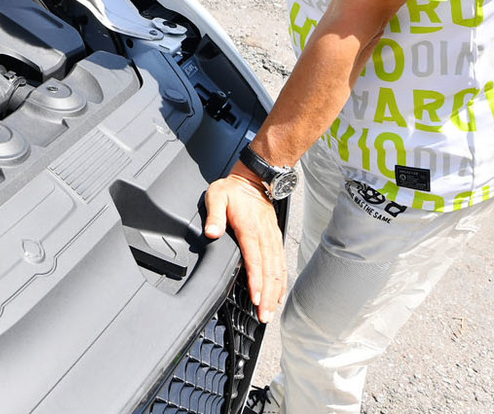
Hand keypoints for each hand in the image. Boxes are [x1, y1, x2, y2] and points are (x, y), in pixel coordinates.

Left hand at [204, 164, 286, 322]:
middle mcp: (264, 236)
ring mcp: (272, 238)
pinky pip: (281, 262)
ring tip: (271, 311)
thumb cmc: (233, 189)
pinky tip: (279, 293)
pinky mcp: (275, 238)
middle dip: (268, 295)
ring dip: (275, 292)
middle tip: (264, 316)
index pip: (254, 260)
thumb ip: (214, 215)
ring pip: (278, 269)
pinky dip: (281, 281)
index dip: (256, 281)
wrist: (254, 178)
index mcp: (250, 228)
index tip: (256, 298)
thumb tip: (212, 232)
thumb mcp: (217, 196)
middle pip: (270, 271)